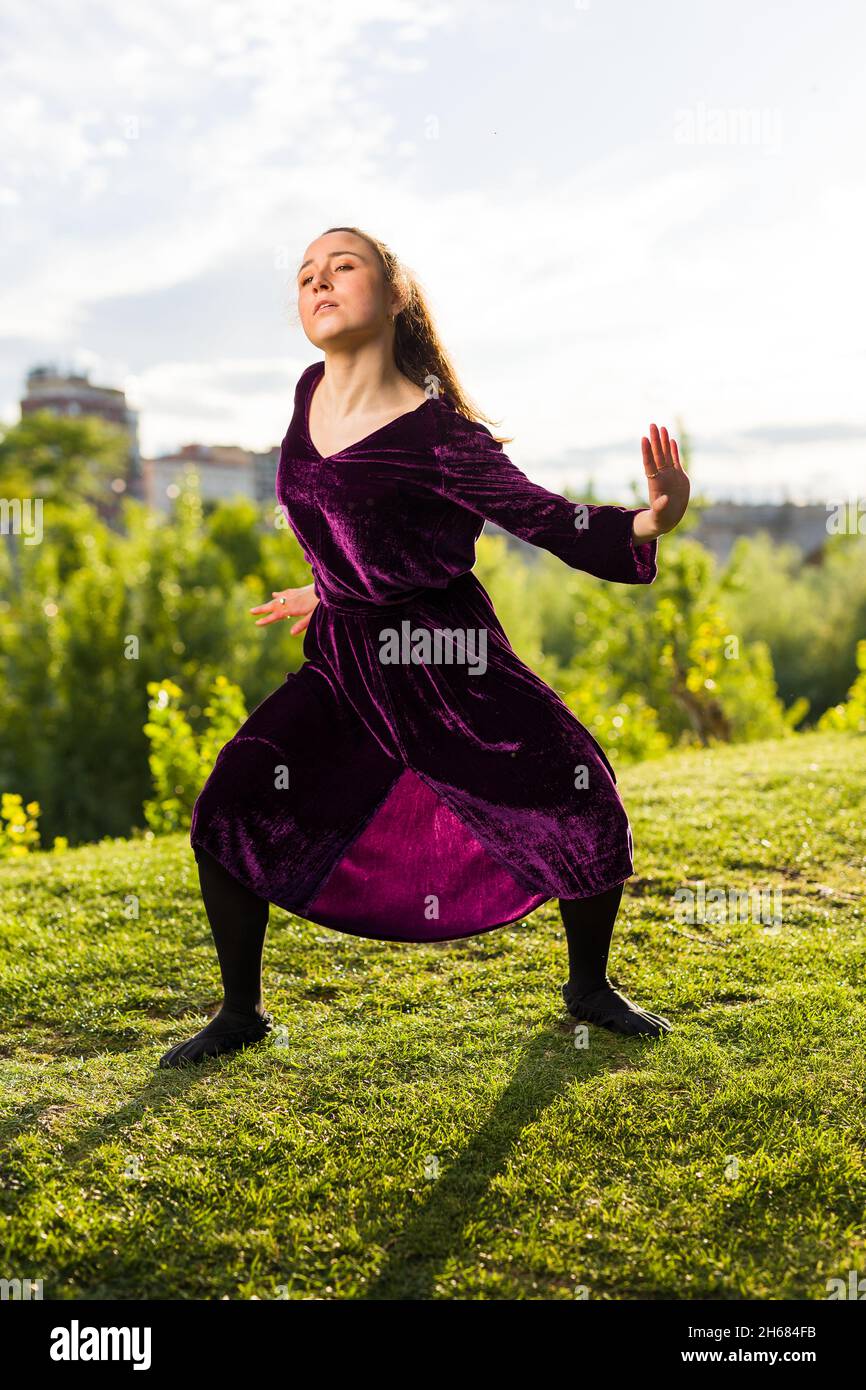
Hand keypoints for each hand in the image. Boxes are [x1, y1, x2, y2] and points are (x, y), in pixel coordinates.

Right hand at [249, 582, 318, 634]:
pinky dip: (278, 595)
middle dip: (262, 609)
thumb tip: (291, 633)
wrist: (328, 587)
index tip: (257, 623)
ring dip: (268, 603)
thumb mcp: (314, 616)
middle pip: (274, 605)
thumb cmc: (322, 603)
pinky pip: (285, 593)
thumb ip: (302, 624)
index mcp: (294, 608)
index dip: (267, 619)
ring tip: (260, 607)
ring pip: (278, 599)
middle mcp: (291, 600)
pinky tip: (275, 594)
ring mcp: (294, 594)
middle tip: (250, 611)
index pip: (277, 615)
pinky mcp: (299, 590)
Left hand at [632, 423, 689, 541]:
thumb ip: (660, 507)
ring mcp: (669, 474)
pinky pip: (676, 460)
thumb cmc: (661, 517)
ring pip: (666, 454)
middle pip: (657, 454)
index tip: (644, 439)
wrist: (669, 518)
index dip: (647, 451)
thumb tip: (664, 500)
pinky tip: (671, 440)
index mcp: (655, 482)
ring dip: (663, 441)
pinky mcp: (679, 475)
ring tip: (661, 427)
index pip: (649, 463)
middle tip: (652, 425)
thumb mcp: (660, 514)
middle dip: (655, 440)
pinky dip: (674, 450)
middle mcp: (661, 475)